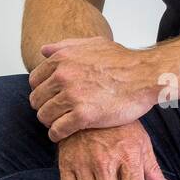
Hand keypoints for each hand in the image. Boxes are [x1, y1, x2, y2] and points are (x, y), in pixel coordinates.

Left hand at [28, 36, 156, 140]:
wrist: (145, 75)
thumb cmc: (122, 60)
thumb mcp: (92, 44)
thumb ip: (65, 46)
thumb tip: (44, 50)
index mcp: (62, 59)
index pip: (34, 80)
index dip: (41, 91)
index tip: (50, 98)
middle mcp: (62, 76)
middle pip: (37, 99)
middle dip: (44, 107)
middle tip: (55, 114)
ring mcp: (72, 95)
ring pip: (44, 116)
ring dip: (50, 122)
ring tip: (59, 124)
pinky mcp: (83, 115)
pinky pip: (58, 130)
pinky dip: (57, 135)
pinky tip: (62, 135)